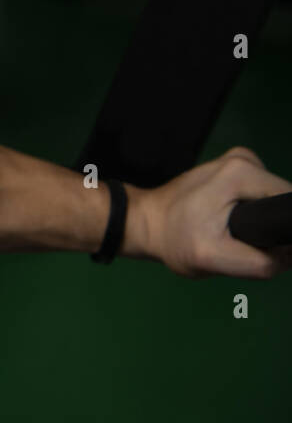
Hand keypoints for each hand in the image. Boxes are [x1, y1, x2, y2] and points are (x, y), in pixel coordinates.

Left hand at [134, 147, 291, 277]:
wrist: (146, 223)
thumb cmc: (174, 240)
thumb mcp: (214, 259)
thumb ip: (261, 262)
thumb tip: (290, 255)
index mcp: (242, 173)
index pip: (290, 206)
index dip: (287, 232)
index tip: (266, 248)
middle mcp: (245, 160)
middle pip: (285, 202)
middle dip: (273, 228)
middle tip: (244, 244)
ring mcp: (240, 161)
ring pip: (274, 201)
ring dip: (264, 222)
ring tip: (235, 234)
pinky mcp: (235, 169)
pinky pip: (262, 196)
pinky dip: (253, 213)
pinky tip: (232, 222)